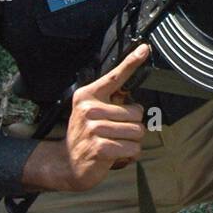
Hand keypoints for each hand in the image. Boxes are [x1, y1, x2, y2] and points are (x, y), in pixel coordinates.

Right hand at [21, 45, 149, 192]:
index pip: (114, 77)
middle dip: (133, 126)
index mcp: (88, 96)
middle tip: (116, 133)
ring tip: (115, 144)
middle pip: (136, 112)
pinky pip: (133, 148)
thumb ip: (109, 102)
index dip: (131, 62)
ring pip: (137, 131)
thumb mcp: (91, 113)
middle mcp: (90, 109)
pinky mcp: (100, 148)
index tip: (145, 48)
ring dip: (132, 142)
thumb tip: (135, 102)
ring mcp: (94, 129)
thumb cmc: (85, 135)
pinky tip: (117, 156)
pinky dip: (130, 155)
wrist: (67, 164)